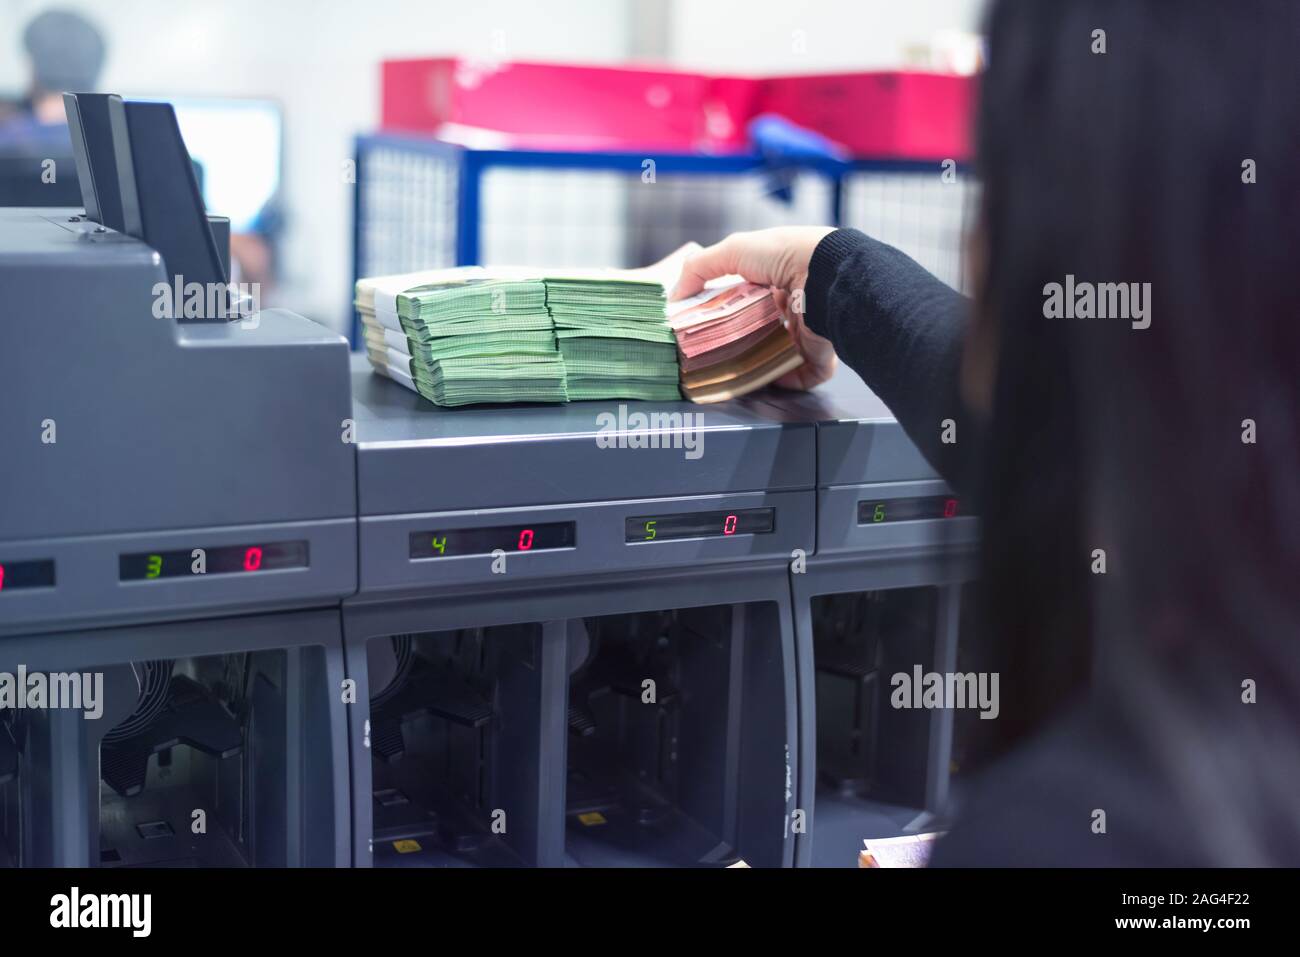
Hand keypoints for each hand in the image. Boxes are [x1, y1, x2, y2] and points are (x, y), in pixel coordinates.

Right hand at [669, 226, 837, 389]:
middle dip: (736, 345)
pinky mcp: (819, 352)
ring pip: (777, 355)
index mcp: (773, 280)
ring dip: (757, 365)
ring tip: (732, 373)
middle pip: (758, 332)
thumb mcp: (733, 250)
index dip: (721, 313)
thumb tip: (674, 296)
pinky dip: (785, 379)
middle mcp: (791, 305)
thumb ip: (699, 268)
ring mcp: (806, 330)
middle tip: (712, 355)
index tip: (700, 327)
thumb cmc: (785, 254)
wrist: (826, 273)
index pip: (743, 301)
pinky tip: (766, 380)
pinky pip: (801, 374)